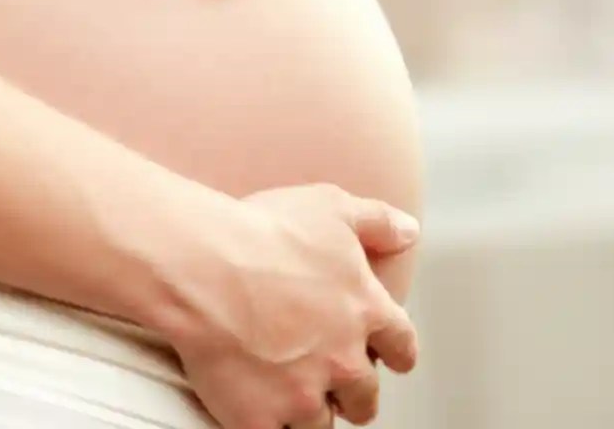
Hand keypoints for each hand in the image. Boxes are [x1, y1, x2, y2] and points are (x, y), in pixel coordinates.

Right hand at [150, 183, 417, 428]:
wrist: (203, 268)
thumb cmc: (265, 232)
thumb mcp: (333, 207)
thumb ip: (378, 221)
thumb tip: (409, 232)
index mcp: (366, 311)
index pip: (402, 346)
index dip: (397, 354)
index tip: (393, 360)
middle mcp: (343, 360)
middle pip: (365, 397)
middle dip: (355, 395)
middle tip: (341, 390)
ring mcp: (302, 394)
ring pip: (320, 422)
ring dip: (310, 411)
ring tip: (295, 400)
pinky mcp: (260, 418)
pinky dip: (270, 426)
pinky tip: (260, 413)